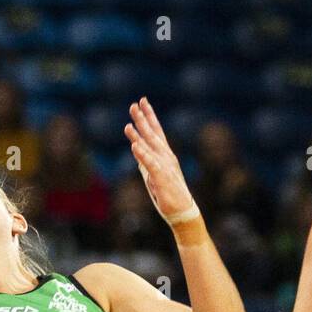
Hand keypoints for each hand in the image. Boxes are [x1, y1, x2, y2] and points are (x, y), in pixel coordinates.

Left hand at [124, 98, 197, 227]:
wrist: (183, 210)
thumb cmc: (169, 193)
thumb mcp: (154, 174)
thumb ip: (146, 160)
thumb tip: (137, 150)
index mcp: (165, 154)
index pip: (156, 131)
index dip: (149, 116)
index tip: (142, 101)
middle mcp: (166, 157)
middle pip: (153, 134)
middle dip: (143, 119)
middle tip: (134, 104)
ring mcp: (164, 166)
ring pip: (150, 147)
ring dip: (139, 135)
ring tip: (128, 124)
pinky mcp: (162, 177)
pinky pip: (150, 164)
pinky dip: (142, 155)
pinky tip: (134, 146)